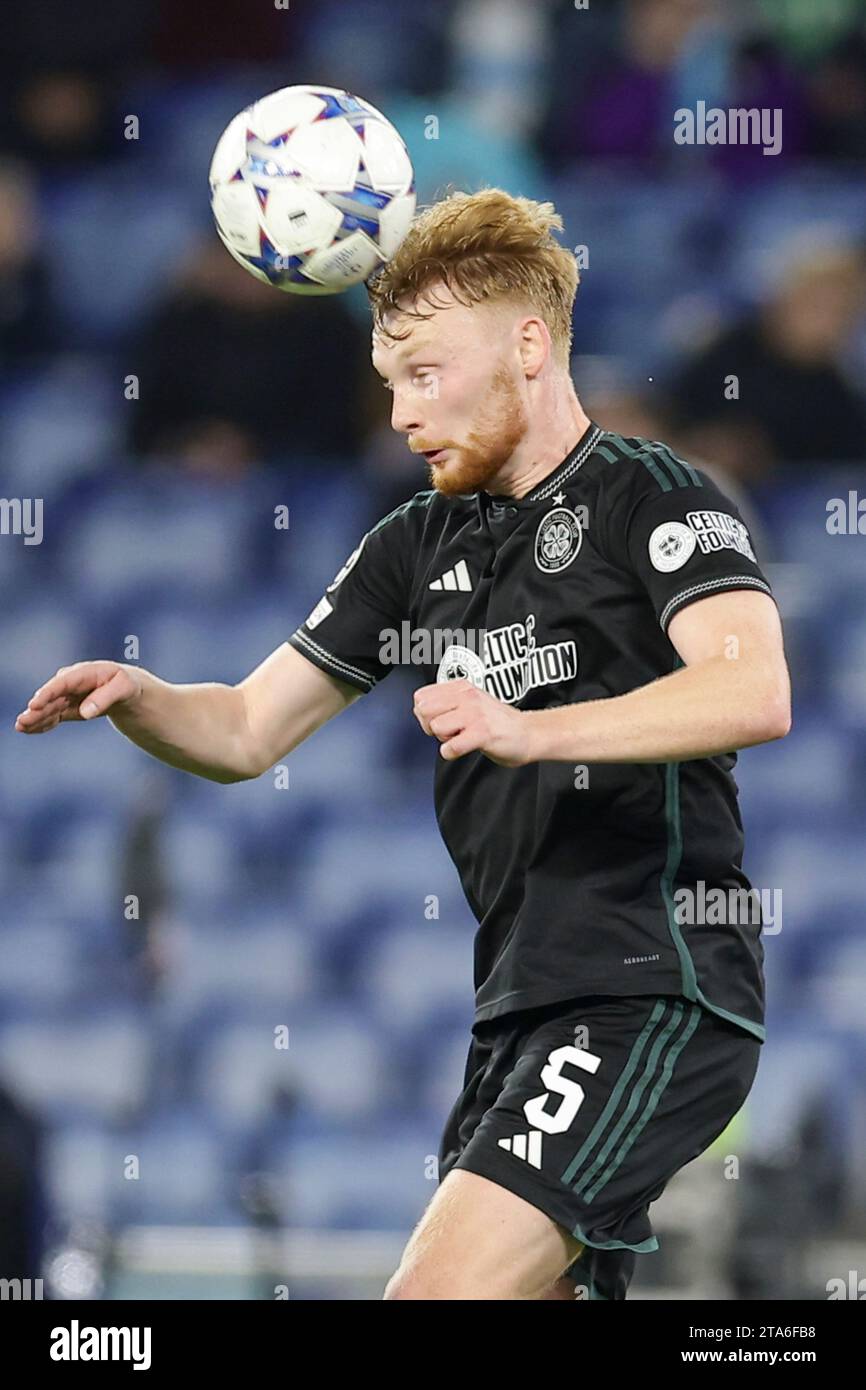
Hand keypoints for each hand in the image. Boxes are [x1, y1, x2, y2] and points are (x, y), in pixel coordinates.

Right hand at [15, 661, 141, 733]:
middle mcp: (72, 683)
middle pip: (52, 697)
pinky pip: (54, 716)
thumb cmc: (126, 684)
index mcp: (85, 673)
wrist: (126, 688)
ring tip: (20, 727)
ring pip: (50, 708)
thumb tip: (85, 712)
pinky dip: (43, 723)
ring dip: (35, 718)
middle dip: (37, 709)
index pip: (63, 683)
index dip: (48, 693)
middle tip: (22, 721)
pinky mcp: (68, 707)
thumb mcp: (124, 688)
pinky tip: (30, 730)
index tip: (35, 704)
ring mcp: (69, 695)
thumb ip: (105, 698)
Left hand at [413, 679, 533, 765]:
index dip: (424, 713)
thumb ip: (447, 703)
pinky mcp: (482, 733)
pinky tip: (464, 748)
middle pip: (424, 711)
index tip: (439, 720)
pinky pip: (450, 747)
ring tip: (461, 737)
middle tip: (447, 732)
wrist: (528, 733)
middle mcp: (467, 697)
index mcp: (462, 687)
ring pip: (436, 727)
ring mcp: (475, 714)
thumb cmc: (498, 722)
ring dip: (444, 739)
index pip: (421, 696)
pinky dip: (452, 753)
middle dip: (430, 726)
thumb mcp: (470, 702)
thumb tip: (420, 710)